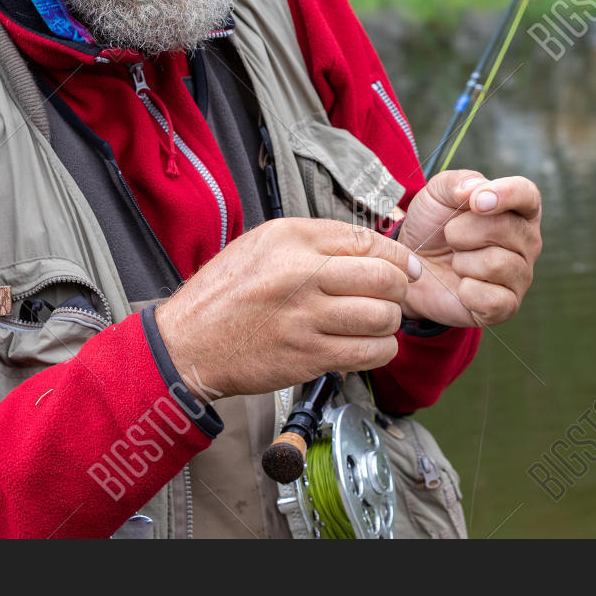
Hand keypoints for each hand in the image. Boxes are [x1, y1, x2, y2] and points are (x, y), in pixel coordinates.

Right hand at [153, 217, 421, 398]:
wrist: (188, 343)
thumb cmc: (226, 293)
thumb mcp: (262, 245)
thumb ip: (316, 241)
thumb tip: (372, 247)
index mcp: (291, 239)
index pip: (367, 239)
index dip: (398, 255)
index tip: (408, 266)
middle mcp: (301, 274)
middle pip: (383, 277)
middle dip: (400, 288)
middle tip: (395, 295)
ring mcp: (306, 318)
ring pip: (383, 316)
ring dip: (391, 321)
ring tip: (379, 321)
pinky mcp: (308, 357)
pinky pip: (369, 352)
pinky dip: (381, 349)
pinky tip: (369, 345)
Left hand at [396, 170, 541, 327]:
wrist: (411, 268)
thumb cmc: (433, 226)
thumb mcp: (436, 194)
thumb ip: (457, 182)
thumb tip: (476, 190)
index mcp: (518, 209)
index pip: (527, 194)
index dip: (506, 194)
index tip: (476, 202)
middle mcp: (527, 242)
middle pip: (506, 228)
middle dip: (464, 231)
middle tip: (450, 237)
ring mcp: (520, 276)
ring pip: (497, 264)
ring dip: (463, 261)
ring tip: (456, 262)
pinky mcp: (507, 307)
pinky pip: (493, 299)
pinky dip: (467, 292)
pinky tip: (461, 286)